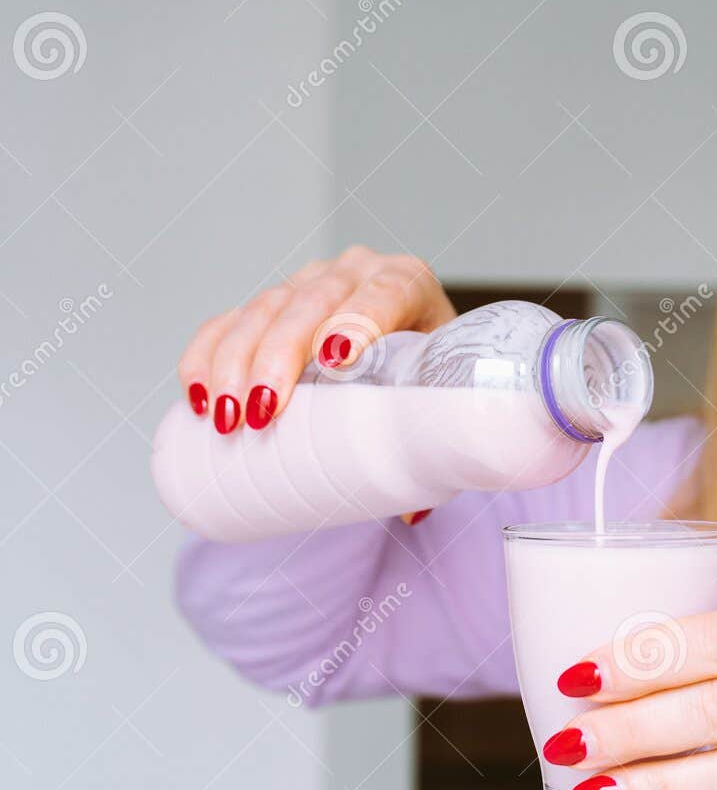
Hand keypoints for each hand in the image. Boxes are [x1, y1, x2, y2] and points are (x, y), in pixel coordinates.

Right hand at [176, 245, 455, 440]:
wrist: (417, 350)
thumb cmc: (435, 377)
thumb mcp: (446, 396)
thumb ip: (438, 446)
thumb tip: (412, 516)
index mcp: (409, 284)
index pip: (385, 293)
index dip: (359, 321)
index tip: (335, 361)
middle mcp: (355, 273)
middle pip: (312, 303)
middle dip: (279, 357)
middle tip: (264, 413)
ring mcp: (309, 283)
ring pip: (263, 311)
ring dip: (234, 364)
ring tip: (226, 418)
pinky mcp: (270, 305)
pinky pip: (228, 322)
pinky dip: (206, 355)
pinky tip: (196, 394)